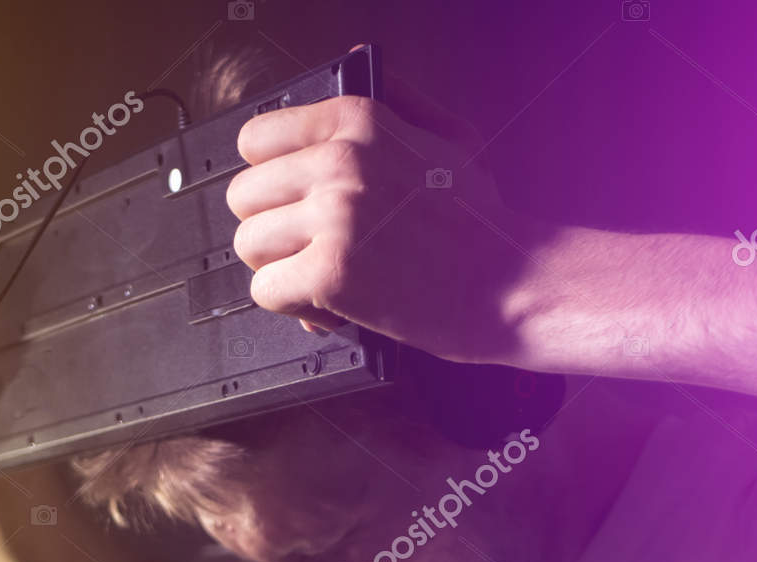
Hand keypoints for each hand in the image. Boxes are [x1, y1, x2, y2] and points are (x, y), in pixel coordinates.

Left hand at [227, 77, 542, 366]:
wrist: (512, 285)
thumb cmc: (481, 225)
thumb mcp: (448, 137)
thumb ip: (397, 100)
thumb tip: (352, 60)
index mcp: (358, 123)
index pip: (256, 140)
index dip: (269, 181)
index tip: (291, 203)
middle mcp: (340, 162)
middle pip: (244, 197)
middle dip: (273, 231)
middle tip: (310, 250)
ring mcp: (333, 218)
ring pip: (250, 246)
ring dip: (281, 271)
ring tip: (324, 279)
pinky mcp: (331, 273)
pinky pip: (267, 291)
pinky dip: (294, 307)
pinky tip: (332, 306)